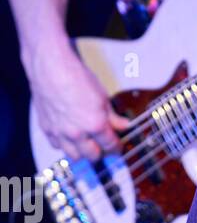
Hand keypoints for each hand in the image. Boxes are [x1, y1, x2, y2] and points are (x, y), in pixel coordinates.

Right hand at [28, 40, 123, 160]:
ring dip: (81, 152)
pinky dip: (63, 144)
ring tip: (85, 144)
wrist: (50, 66)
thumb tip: (123, 125)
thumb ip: (112, 115)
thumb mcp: (102, 95)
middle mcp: (77, 132)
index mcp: (95, 124)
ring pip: (73, 155)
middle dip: (100, 152)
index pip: (110, 146)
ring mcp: (60, 132)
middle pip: (92, 156)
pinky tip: (67, 137)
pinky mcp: (47, 128)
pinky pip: (56, 146)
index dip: (116, 147)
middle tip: (102, 145)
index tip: (117, 146)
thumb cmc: (75, 76)